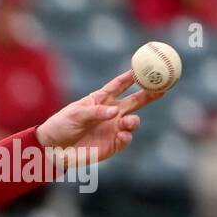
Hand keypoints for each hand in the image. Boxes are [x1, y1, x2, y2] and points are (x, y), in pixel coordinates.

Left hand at [35, 71, 164, 162]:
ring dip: (133, 121)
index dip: (131, 77)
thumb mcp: (75, 114)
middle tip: (163, 87)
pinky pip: (126, 139)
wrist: (53, 149)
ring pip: (133, 122)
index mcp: (100, 100)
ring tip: (126, 122)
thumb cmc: (61, 126)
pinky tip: (122, 135)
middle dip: (150, 94)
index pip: (119, 86)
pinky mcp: (112, 144)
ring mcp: (112, 129)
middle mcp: (110, 113)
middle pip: (135, 101)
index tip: (144, 68)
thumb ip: (96, 112)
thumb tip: (116, 112)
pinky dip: (127, 136)